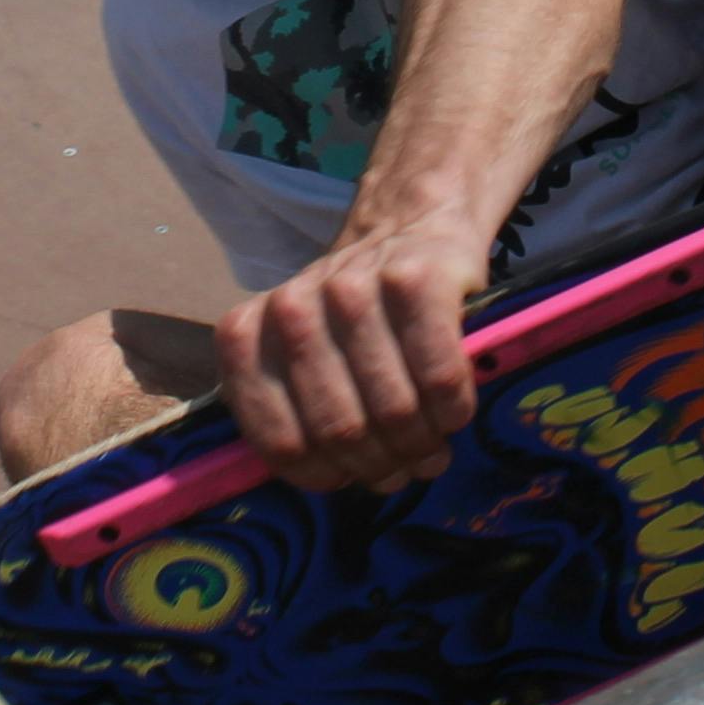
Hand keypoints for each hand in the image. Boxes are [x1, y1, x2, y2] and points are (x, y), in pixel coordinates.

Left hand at [216, 218, 492, 493]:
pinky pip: (439, 380)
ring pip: (392, 412)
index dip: (325, 477)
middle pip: (341, 433)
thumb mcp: (302, 355)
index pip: (281, 443)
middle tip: (405, 465)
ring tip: (433, 443)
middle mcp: (291, 308)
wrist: (410, 223)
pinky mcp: (415, 281)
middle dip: (382, 465)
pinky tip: (455, 409)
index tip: (352, 476)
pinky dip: (453, 410)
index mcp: (248, 334)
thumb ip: (298, 414)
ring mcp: (352, 290)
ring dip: (423, 444)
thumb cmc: (354, 310)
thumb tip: (338, 481)